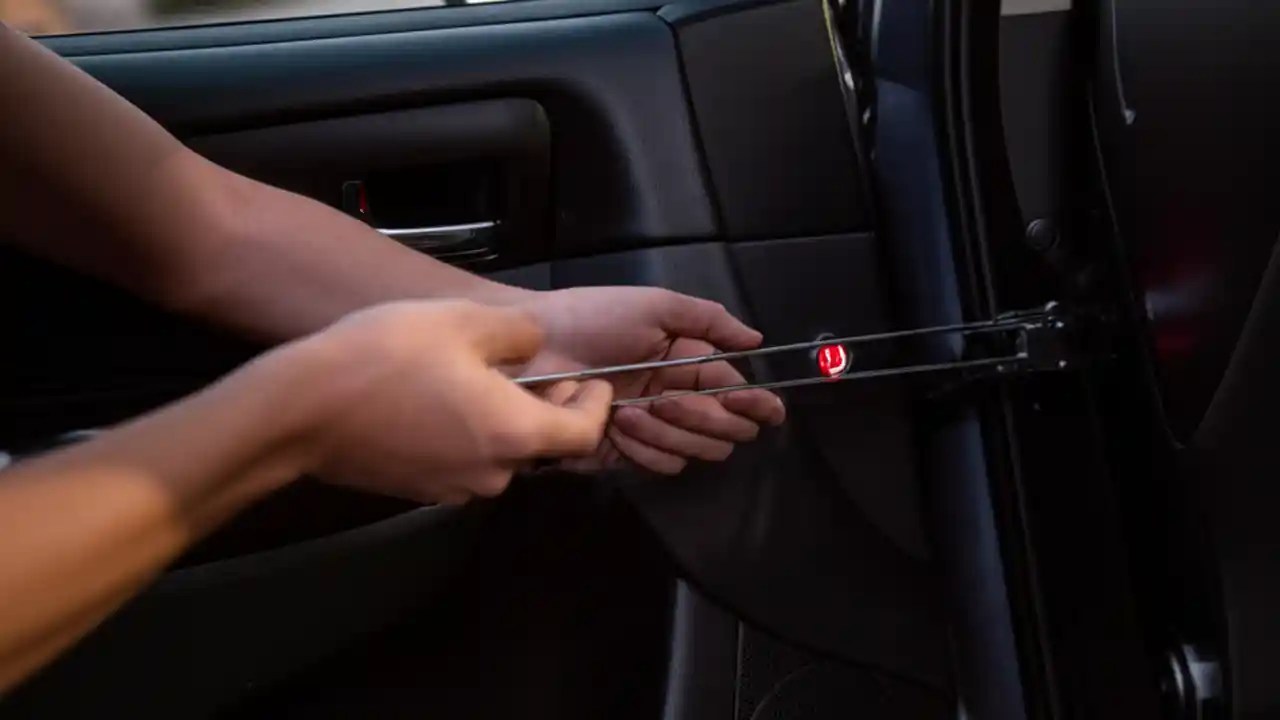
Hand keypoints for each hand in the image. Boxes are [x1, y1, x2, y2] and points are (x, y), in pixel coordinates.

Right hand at [284, 300, 612, 503]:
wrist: (300, 410)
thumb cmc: (388, 357)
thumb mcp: (463, 321)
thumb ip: (518, 333)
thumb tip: (537, 344)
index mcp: (516, 435)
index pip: (584, 435)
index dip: (596, 407)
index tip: (591, 382)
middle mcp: (492, 475)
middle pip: (540, 445)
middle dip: (545, 407)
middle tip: (532, 370)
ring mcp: (451, 489)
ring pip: (497, 453)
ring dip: (501, 420)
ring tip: (477, 377)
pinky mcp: (417, 491)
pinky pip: (459, 461)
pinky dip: (465, 435)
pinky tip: (437, 399)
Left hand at [519, 287, 785, 474]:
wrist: (530, 347)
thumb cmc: (590, 318)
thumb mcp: (654, 305)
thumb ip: (708, 320)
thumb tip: (756, 340)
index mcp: (688, 366)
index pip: (739, 395)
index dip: (757, 406)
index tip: (762, 408)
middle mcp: (675, 402)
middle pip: (724, 433)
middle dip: (705, 419)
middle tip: (669, 399)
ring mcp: (649, 432)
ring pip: (692, 454)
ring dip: (667, 433)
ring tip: (628, 409)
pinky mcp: (621, 455)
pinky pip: (655, 466)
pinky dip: (642, 448)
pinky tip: (615, 425)